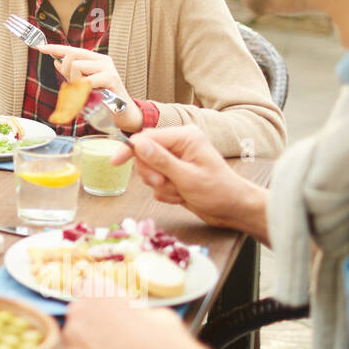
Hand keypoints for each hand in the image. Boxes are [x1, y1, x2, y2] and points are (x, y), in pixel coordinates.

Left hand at [36, 44, 141, 131]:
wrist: (124, 114)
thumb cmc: (104, 100)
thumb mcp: (83, 85)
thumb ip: (71, 74)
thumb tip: (56, 62)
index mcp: (96, 59)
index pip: (72, 50)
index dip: (55, 48)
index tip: (40, 47)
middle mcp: (102, 60)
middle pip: (72, 56)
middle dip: (66, 72)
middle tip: (75, 86)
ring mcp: (108, 68)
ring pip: (77, 66)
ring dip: (75, 82)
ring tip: (85, 93)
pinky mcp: (111, 78)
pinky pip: (86, 80)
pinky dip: (82, 90)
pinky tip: (90, 96)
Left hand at [61, 296, 199, 348]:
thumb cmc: (166, 340)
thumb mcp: (154, 311)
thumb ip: (134, 310)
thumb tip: (135, 315)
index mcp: (100, 288)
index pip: (88, 288)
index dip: (99, 303)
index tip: (107, 315)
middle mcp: (81, 306)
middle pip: (78, 313)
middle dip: (90, 324)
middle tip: (110, 340)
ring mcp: (71, 333)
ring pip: (73, 336)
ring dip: (85, 345)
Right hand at [112, 126, 264, 233]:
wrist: (233, 210)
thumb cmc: (218, 192)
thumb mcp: (188, 177)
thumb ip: (161, 160)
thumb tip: (138, 144)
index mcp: (184, 137)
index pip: (147, 138)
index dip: (130, 150)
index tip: (115, 162)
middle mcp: (179, 145)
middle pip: (145, 155)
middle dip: (151, 173)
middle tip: (164, 183)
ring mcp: (176, 161)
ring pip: (149, 171)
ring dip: (161, 186)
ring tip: (179, 191)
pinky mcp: (174, 175)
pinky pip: (156, 184)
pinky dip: (166, 193)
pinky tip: (181, 196)